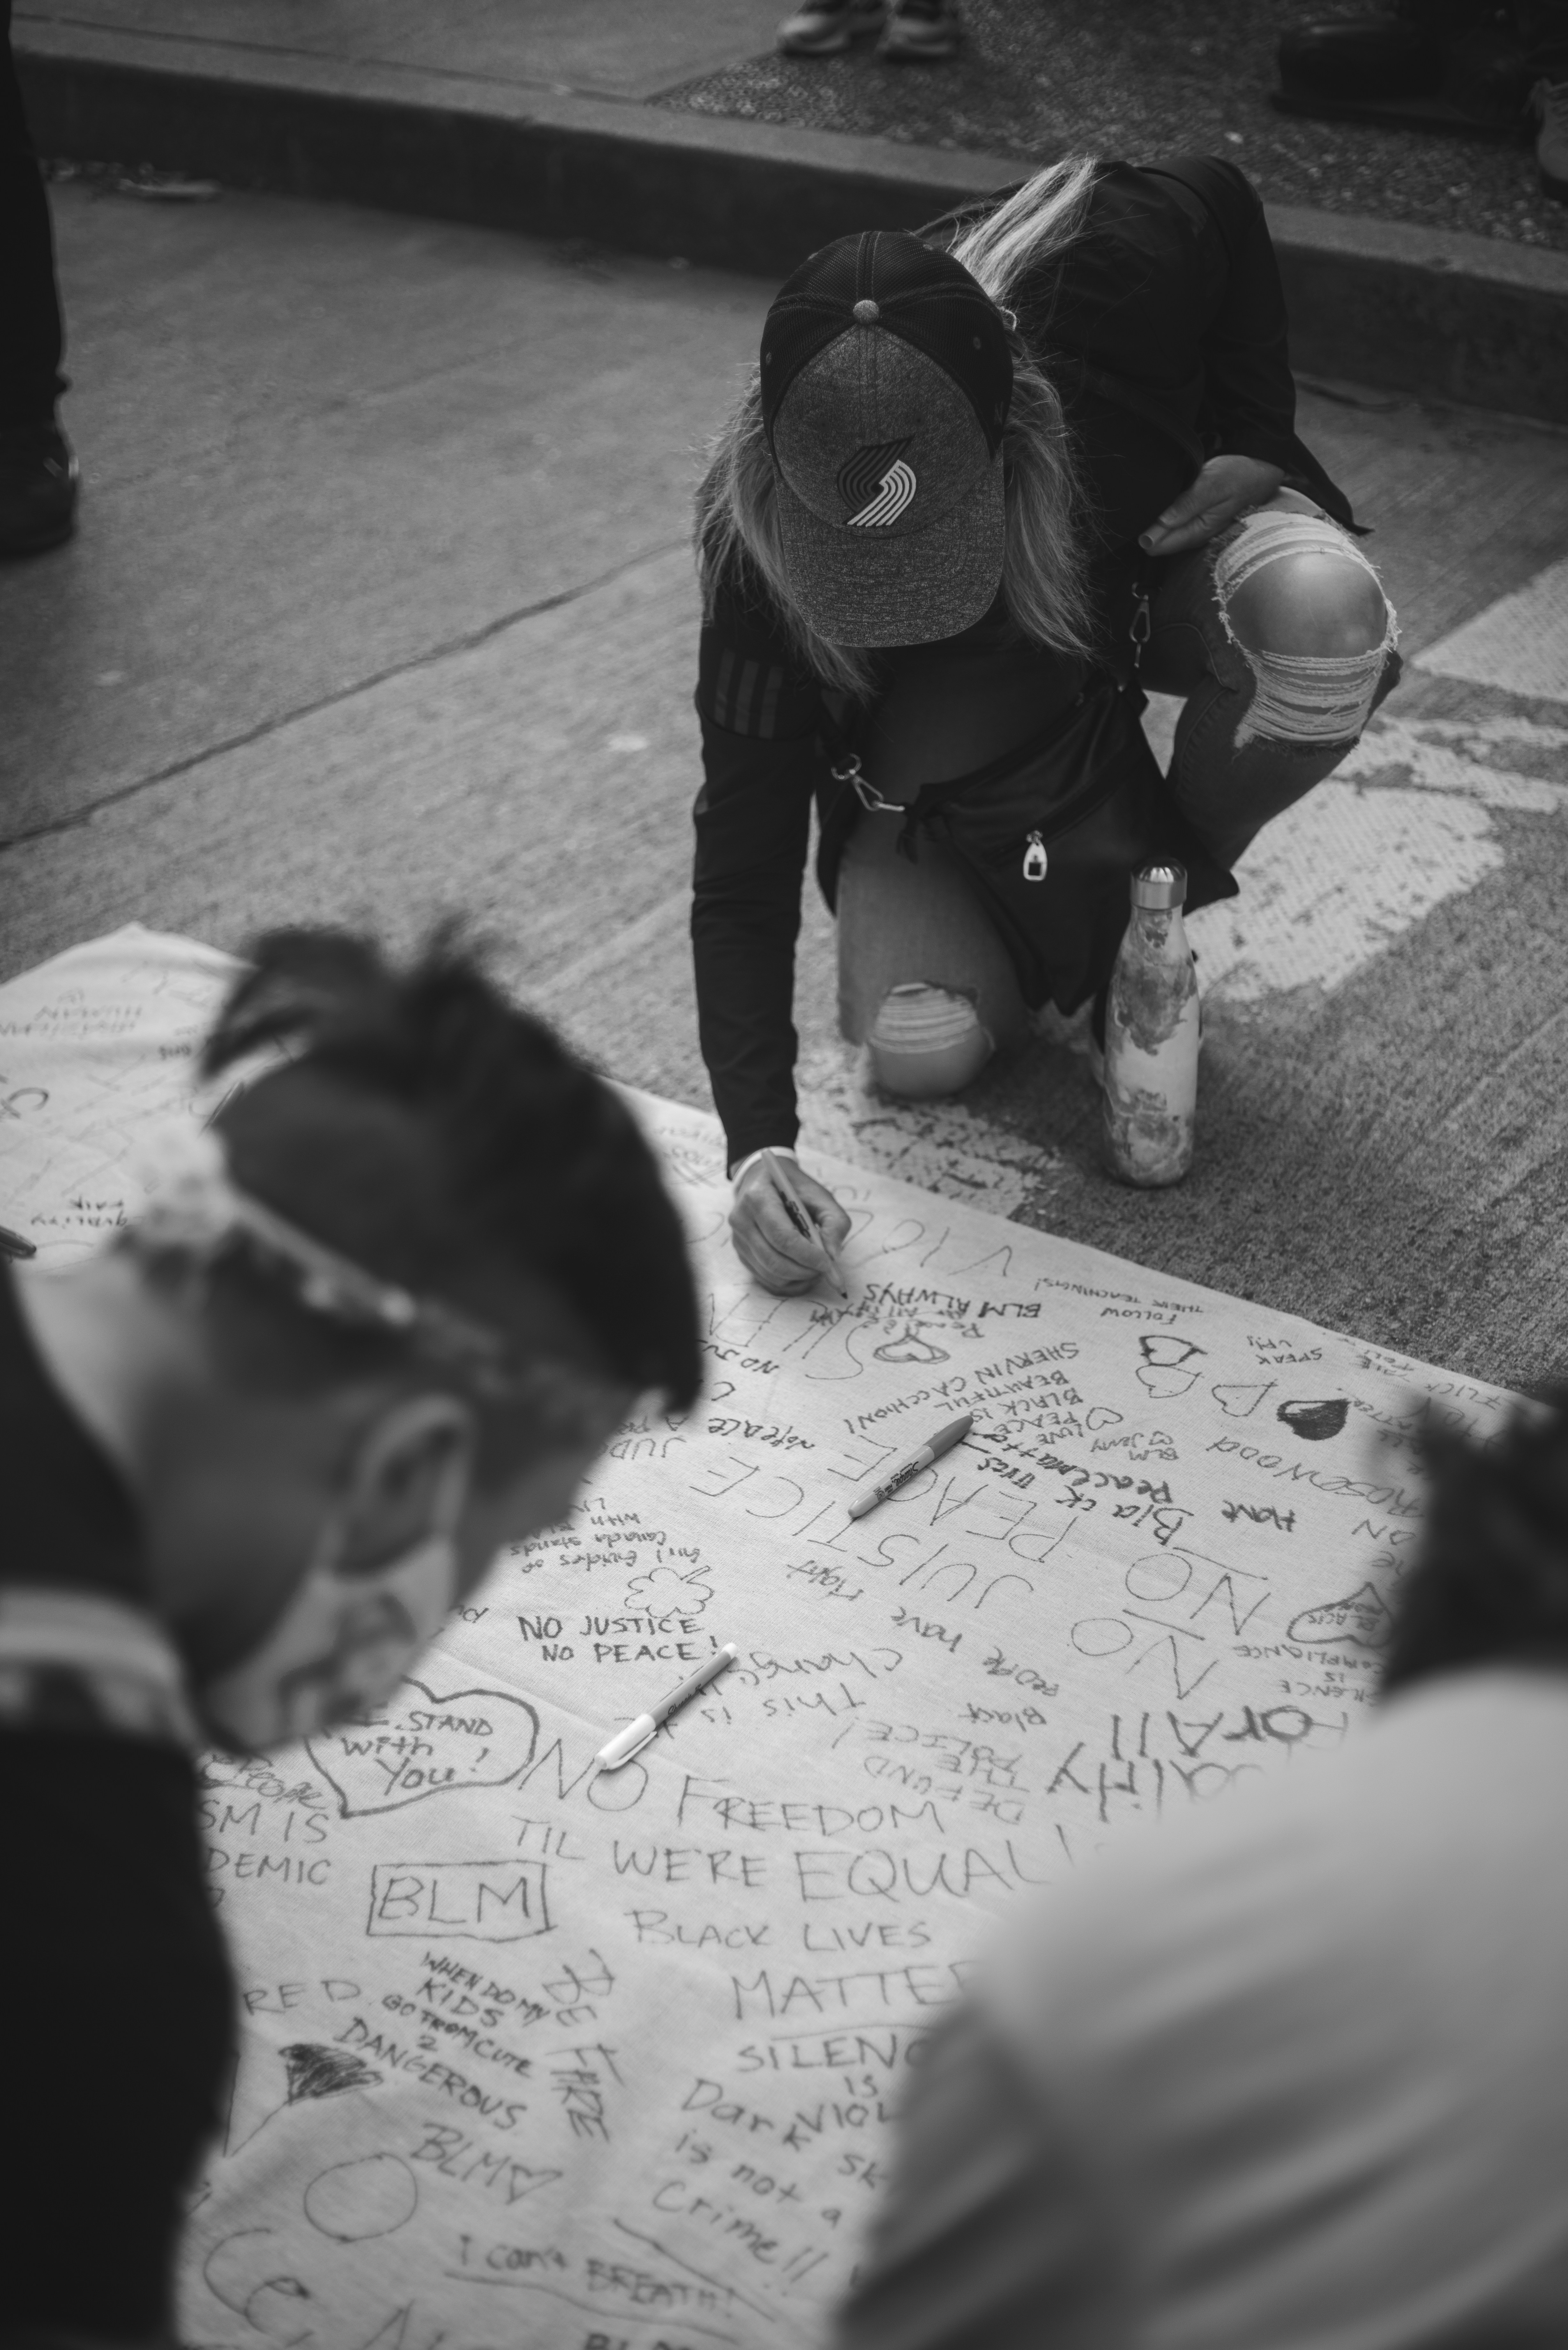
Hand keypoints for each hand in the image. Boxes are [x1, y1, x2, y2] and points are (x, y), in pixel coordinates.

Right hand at [730, 1155, 851, 1296]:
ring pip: (770, 1274)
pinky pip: (765, 1280)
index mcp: (758, 1198)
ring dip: (797, 1278)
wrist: (762, 1180)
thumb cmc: (794, 1188)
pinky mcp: (741, 1254)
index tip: (828, 1263)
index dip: (807, 1255)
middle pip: (773, 1260)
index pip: (781, 1236)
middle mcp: (741, 1220)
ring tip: (815, 1268)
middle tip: (825, 1269)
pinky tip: (802, 1273)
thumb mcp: (820, 1195)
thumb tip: (833, 1256)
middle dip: (804, 1270)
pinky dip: (788, 1283)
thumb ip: (835, 1222)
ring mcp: (738, 1240)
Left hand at [1138, 456, 1286, 559]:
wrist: (1258, 468)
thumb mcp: (1210, 486)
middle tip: (1139, 510)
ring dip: (1155, 523)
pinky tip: (1160, 507)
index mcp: (1198, 531)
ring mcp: (1195, 528)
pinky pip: (1173, 524)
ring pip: (1165, 534)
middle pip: (1159, 543)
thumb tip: (1160, 525)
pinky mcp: (1195, 519)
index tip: (1137, 520)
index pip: (1160, 546)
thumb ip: (1185, 506)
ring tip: (1147, 507)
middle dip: (1148, 530)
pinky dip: (1164, 517)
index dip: (1145, 535)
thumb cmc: (1238, 475)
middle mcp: (1195, 535)